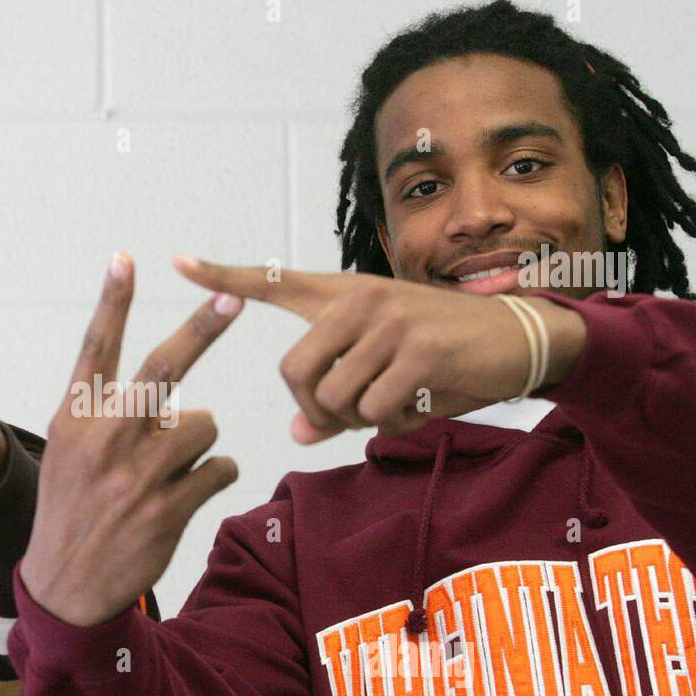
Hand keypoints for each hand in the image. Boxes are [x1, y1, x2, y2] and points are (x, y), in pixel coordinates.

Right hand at [19, 253, 241, 626]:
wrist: (65, 584)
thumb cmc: (71, 508)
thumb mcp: (69, 452)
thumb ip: (106, 416)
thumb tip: (169, 397)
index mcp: (77, 419)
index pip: (96, 349)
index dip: (113, 302)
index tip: (125, 258)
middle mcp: (105, 439)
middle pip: (164, 369)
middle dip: (203, 328)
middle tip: (234, 297)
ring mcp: (136, 475)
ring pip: (205, 424)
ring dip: (200, 443)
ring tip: (173, 468)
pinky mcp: (167, 509)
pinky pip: (219, 469)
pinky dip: (213, 476)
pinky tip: (186, 494)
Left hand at [173, 255, 587, 440]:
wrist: (517, 337)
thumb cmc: (442, 353)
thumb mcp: (385, 366)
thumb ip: (335, 396)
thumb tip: (298, 433)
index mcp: (344, 295)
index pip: (273, 281)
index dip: (223, 276)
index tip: (179, 262)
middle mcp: (360, 300)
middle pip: (293, 374)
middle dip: (316, 408)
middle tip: (350, 412)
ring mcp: (389, 323)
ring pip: (335, 399)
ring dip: (361, 418)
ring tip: (397, 399)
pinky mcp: (418, 352)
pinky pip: (377, 412)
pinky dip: (395, 423)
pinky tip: (421, 403)